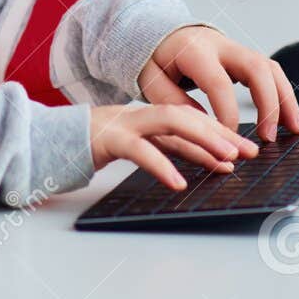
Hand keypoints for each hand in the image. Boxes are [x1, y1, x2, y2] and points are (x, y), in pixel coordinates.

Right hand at [89, 104, 258, 190]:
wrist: (52, 142)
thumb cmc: (96, 147)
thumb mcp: (143, 149)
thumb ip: (171, 151)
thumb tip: (212, 162)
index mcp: (151, 118)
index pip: (193, 120)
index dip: (221, 133)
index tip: (246, 149)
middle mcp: (142, 116)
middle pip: (188, 116)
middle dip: (219, 133)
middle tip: (246, 152)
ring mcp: (125, 124)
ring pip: (170, 122)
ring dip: (201, 139)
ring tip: (224, 159)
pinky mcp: (108, 140)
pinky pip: (139, 150)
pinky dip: (161, 165)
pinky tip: (178, 182)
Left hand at [138, 26, 298, 141]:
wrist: (163, 34)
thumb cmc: (157, 59)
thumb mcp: (152, 79)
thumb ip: (174, 101)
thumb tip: (206, 126)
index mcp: (194, 51)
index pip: (218, 83)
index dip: (227, 113)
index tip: (228, 140)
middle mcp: (221, 45)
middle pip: (256, 68)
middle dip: (268, 103)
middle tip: (268, 137)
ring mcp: (237, 49)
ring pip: (271, 68)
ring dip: (286, 99)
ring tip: (295, 130)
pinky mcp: (245, 58)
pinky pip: (271, 73)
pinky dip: (283, 95)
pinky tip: (289, 120)